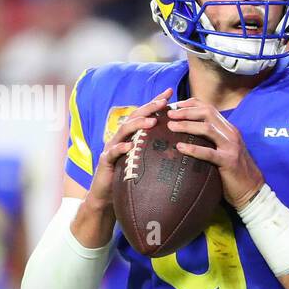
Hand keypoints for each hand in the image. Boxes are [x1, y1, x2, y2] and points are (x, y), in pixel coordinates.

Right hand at [86, 88, 169, 211]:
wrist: (107, 196)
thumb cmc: (130, 178)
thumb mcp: (146, 161)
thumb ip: (158, 150)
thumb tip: (183, 144)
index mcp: (132, 136)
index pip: (145, 114)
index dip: (155, 102)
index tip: (170, 92)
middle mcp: (121, 137)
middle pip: (134, 117)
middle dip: (149, 107)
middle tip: (163, 102)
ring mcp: (112, 147)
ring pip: (123, 131)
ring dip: (138, 124)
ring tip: (152, 121)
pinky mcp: (105, 161)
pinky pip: (112, 153)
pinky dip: (121, 148)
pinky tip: (129, 146)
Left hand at [167, 98, 265, 209]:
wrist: (252, 189)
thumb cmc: (234, 170)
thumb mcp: (225, 148)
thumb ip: (212, 139)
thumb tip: (188, 133)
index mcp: (229, 128)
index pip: (209, 108)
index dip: (190, 104)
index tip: (174, 106)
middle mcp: (231, 133)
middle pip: (207, 113)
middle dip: (186, 111)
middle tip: (169, 114)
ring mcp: (231, 146)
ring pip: (207, 128)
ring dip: (187, 125)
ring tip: (171, 127)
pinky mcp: (229, 161)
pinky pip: (209, 153)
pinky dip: (193, 149)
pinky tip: (180, 148)